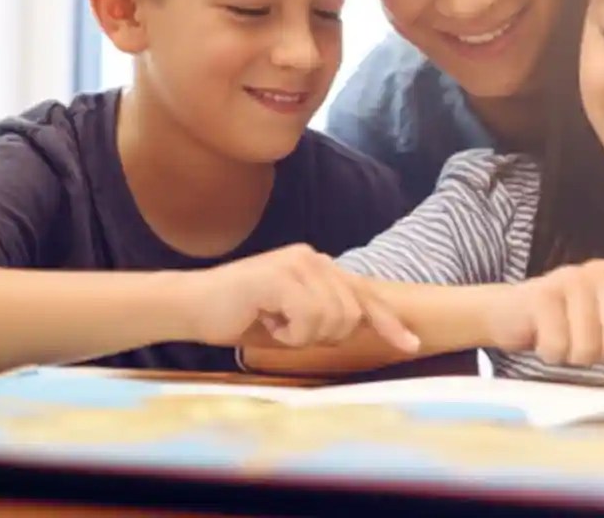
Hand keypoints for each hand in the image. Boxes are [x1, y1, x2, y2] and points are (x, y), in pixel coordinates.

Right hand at [179, 244, 419, 352]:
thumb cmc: (241, 315)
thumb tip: (362, 329)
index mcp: (320, 266)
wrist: (192, 305)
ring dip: (302, 336)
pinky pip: (309, 319)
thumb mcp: (293, 317)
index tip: (411, 344)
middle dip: (324, 336)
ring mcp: (299, 263)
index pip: (365, 295)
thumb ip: (326, 316)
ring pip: (334, 319)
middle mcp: (314, 258)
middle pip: (353, 315)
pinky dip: (289, 333)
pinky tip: (266, 321)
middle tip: (287, 330)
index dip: (389, 322)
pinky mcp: (282, 276)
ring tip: (274, 322)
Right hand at [486, 260, 603, 383]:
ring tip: (564, 342)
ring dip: (575, 358)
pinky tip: (543, 339)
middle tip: (587, 350)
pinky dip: (551, 355)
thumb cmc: (567, 326)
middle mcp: (603, 271)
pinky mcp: (542, 294)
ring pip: (589, 346)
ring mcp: (571, 278)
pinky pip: (559, 346)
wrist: (510, 314)